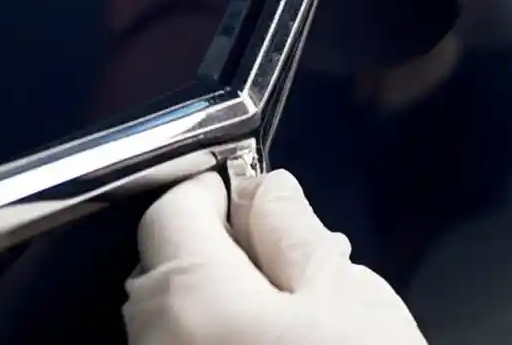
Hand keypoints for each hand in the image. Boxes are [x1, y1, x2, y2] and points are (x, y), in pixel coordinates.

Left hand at [123, 171, 425, 344]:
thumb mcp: (348, 301)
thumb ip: (295, 235)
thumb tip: (269, 194)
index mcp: (192, 298)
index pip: (172, 208)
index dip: (216, 190)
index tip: (254, 194)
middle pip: (163, 266)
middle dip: (218, 249)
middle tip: (291, 264)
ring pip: (170, 321)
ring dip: (217, 303)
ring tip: (294, 322)